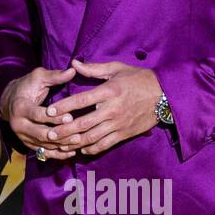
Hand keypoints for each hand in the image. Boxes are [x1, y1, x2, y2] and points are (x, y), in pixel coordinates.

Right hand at [0, 65, 79, 158]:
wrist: (9, 101)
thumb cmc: (26, 86)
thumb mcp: (38, 77)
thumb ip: (55, 75)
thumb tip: (73, 70)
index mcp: (20, 108)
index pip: (38, 115)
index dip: (54, 117)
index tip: (70, 116)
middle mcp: (19, 125)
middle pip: (41, 134)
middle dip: (60, 135)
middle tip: (78, 135)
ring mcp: (22, 137)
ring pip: (43, 145)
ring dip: (61, 145)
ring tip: (78, 143)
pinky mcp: (27, 144)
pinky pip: (43, 152)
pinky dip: (57, 154)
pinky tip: (71, 152)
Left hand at [43, 58, 161, 154]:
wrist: (164, 95)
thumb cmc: (139, 79)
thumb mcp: (117, 69)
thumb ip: (94, 69)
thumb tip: (73, 64)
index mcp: (109, 91)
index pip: (81, 100)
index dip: (64, 106)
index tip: (50, 111)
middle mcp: (112, 110)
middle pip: (83, 123)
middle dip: (64, 130)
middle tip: (49, 134)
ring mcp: (118, 124)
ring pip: (92, 137)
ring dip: (74, 143)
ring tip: (61, 144)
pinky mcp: (124, 134)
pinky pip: (105, 145)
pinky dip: (91, 149)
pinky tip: (82, 149)